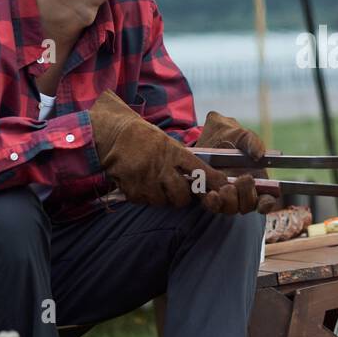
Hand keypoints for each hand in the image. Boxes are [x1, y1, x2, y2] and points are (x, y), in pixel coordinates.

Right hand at [89, 91, 230, 208]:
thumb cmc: (144, 139)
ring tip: (154, 184)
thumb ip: (182, 160)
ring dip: (161, 197)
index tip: (222, 188)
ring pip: (162, 202)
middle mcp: (161, 167)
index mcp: (174, 152)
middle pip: (181, 196)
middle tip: (176, 191)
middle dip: (181, 198)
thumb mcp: (167, 143)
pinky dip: (144, 197)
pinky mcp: (131, 188)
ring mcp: (146, 179)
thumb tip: (202, 178)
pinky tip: (140, 184)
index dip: (212, 182)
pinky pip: (144, 202)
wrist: (115, 134)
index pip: (199, 170)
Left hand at [193, 111, 277, 213]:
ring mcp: (225, 196)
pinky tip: (211, 194)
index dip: (267, 204)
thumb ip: (252, 142)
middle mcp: (242, 192)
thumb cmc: (231, 136)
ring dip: (229, 201)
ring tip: (225, 187)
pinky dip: (213, 202)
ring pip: (230, 208)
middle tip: (244, 179)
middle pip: (247, 206)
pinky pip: (212, 205)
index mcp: (257, 181)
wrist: (208, 135)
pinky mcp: (208, 194)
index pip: (266, 200)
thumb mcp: (242, 134)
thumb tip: (259, 154)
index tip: (265, 202)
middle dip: (246, 196)